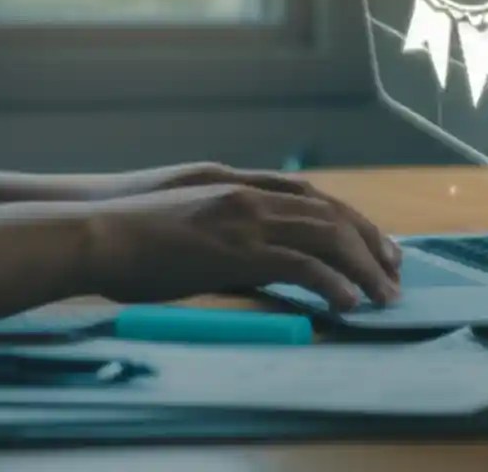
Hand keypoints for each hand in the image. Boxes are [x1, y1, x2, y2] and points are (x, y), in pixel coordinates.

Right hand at [89, 163, 400, 281]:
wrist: (92, 230)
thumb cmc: (128, 234)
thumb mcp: (187, 219)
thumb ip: (225, 233)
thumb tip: (255, 263)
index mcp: (239, 185)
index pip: (313, 197)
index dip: (349, 218)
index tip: (374, 241)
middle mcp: (250, 195)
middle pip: (330, 213)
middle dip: (369, 241)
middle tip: (395, 269)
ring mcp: (245, 218)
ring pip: (325, 235)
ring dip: (362, 265)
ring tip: (385, 293)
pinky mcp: (236, 249)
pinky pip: (299, 265)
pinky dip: (331, 282)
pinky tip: (350, 302)